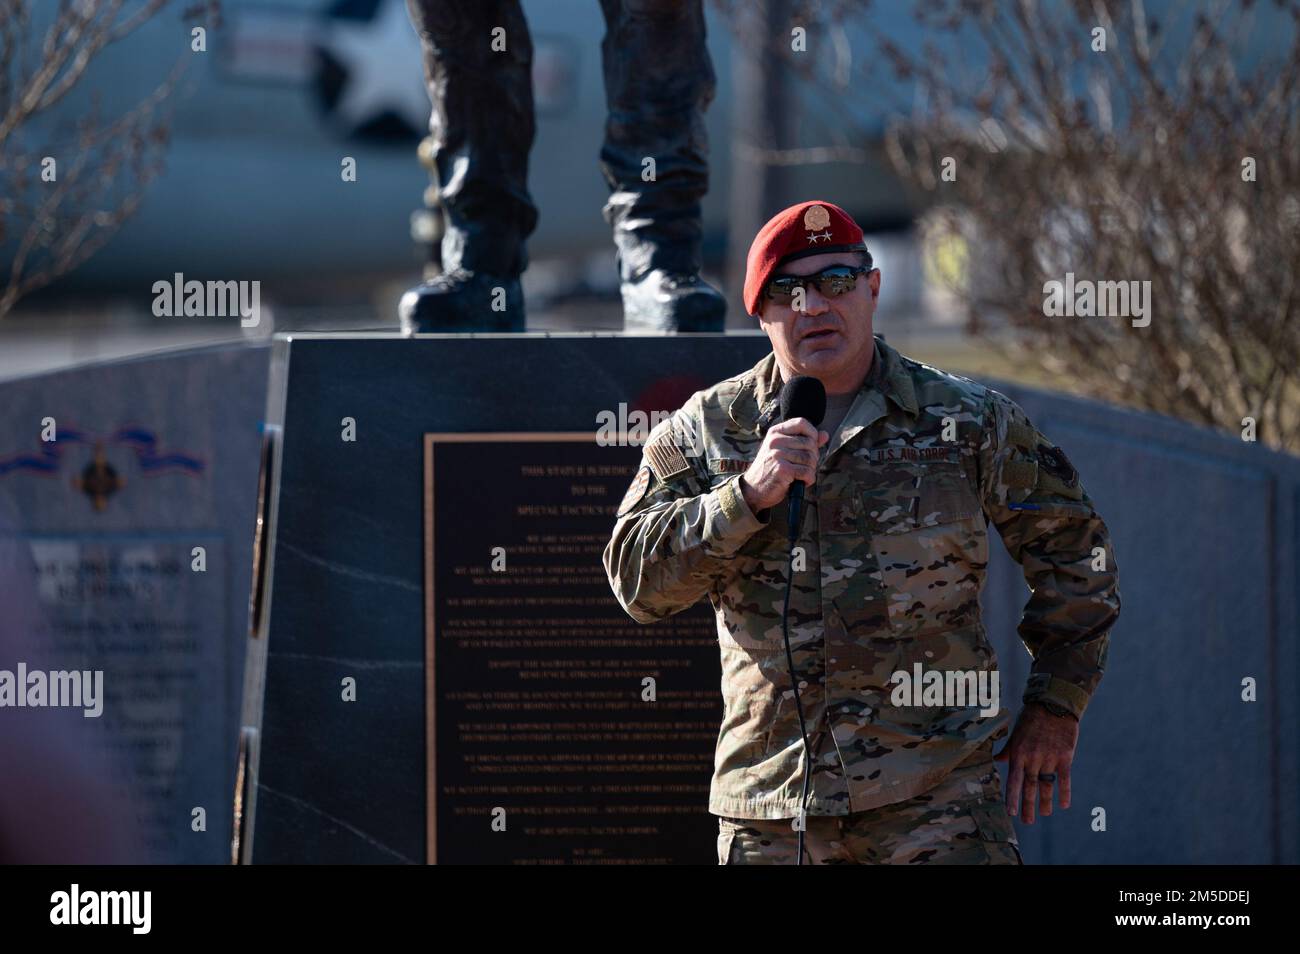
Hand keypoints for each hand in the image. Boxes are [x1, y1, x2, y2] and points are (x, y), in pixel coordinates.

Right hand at [738, 419, 829, 512]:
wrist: (753, 490)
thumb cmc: (770, 470)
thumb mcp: (784, 451)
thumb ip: (804, 442)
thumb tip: (825, 435)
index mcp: (775, 432)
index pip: (802, 423)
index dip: (812, 433)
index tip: (812, 446)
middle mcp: (775, 441)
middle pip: (810, 443)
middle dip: (813, 457)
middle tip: (804, 466)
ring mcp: (778, 454)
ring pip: (810, 458)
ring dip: (811, 470)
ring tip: (801, 475)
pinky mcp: (782, 469)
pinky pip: (807, 472)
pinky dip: (808, 479)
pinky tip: (801, 482)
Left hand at [994, 702, 1078, 823]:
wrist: (1053, 704)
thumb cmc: (1031, 718)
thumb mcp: (1016, 732)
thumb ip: (1009, 749)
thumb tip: (998, 759)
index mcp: (1019, 752)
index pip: (1014, 779)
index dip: (1012, 797)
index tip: (1010, 812)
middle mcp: (1033, 757)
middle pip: (1030, 786)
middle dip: (1027, 805)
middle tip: (1027, 821)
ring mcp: (1049, 757)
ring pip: (1047, 785)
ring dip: (1045, 802)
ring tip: (1043, 814)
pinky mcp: (1065, 756)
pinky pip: (1064, 778)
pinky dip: (1064, 792)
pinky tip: (1063, 804)